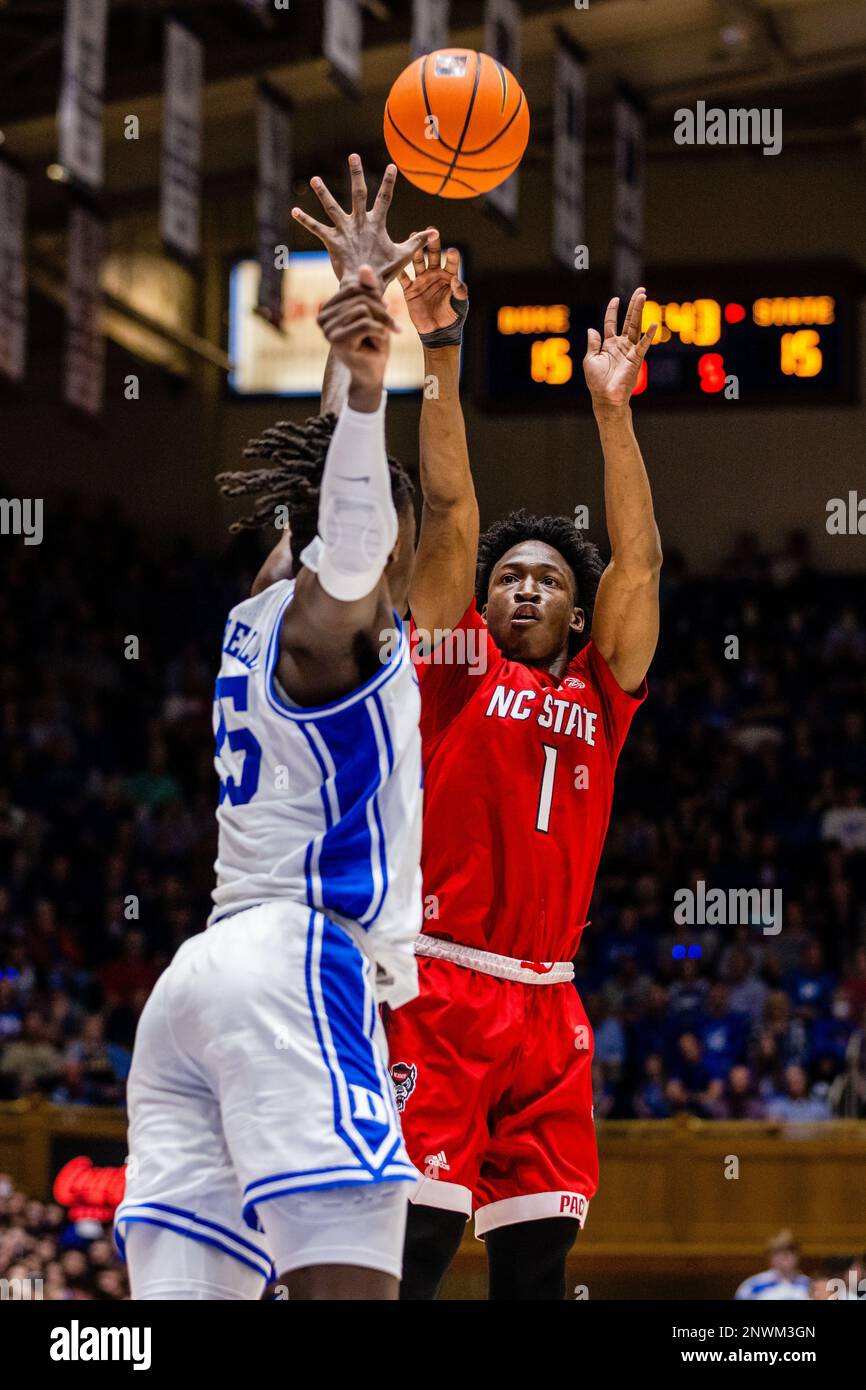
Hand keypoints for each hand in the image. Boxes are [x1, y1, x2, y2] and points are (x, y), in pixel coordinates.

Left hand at [292, 152, 435, 287]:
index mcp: (376, 224)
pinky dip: (305, 220)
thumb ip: (417, 242)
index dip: (388, 182)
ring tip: (315, 179)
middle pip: (357, 193)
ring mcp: (344, 231)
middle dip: (356, 173)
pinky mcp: (331, 241)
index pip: (384, 198)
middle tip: (353, 155)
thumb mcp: (403, 255)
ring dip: (323, 192)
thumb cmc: (384, 271)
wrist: (365, 286)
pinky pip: (316, 229)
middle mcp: (359, 223)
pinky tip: (294, 210)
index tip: (391, 166)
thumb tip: (434, 233)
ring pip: (331, 207)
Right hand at [316, 265, 396, 399]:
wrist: (372, 372)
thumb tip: (364, 267)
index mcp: (328, 308)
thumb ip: (368, 290)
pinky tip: (380, 341)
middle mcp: (322, 317)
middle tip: (389, 326)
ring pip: (363, 309)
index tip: (386, 310)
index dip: (374, 296)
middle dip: (381, 311)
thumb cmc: (373, 342)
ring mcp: (328, 329)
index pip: (353, 287)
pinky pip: (365, 323)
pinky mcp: (337, 341)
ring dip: (380, 323)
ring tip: (380, 336)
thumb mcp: (374, 311)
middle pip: (359, 297)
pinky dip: (380, 331)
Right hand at [398, 233, 466, 337]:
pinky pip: (403, 279)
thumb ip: (460, 292)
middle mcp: (434, 275)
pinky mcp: (410, 291)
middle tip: (430, 230)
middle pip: (432, 255)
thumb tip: (456, 280)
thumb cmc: (453, 318)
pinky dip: (399, 271)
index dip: (452, 257)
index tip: (452, 251)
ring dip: (414, 251)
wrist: (437, 333)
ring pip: (417, 262)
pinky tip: (395, 262)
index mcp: (449, 277)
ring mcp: (421, 281)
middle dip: (431, 243)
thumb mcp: (460, 305)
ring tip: (412, 236)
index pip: (451, 263)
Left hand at [583, 288, 656, 407]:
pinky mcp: (636, 359)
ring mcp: (629, 350)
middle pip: (629, 320)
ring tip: (643, 296)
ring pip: (636, 327)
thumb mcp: (590, 360)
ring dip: (640, 312)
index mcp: (608, 344)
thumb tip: (592, 329)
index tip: (616, 299)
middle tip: (641, 290)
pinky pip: (643, 345)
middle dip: (634, 305)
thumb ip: (593, 344)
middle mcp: (621, 345)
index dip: (613, 311)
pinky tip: (653, 324)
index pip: (611, 322)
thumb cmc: (597, 382)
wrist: (605, 398)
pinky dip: (648, 335)